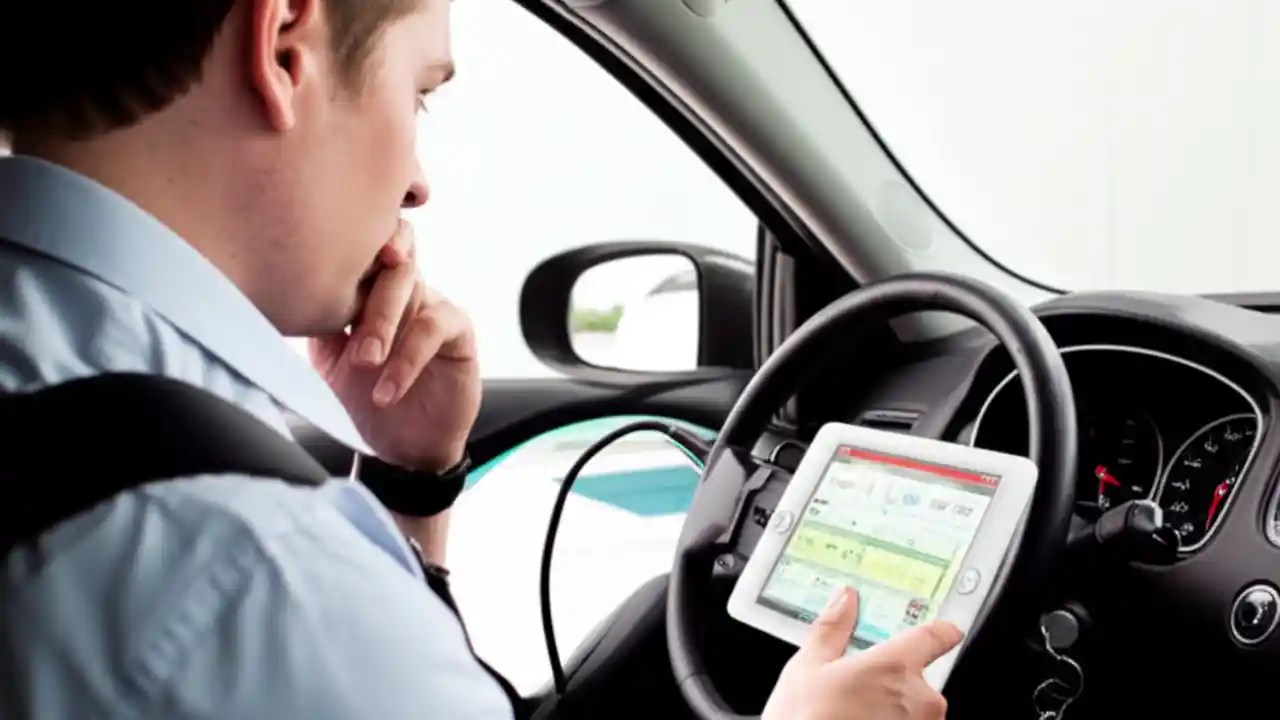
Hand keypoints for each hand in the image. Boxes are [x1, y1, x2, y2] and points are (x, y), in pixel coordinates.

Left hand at [309, 220, 479, 470]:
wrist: (403, 444)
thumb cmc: (365, 398)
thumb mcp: (328, 360)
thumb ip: (319, 322)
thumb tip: (293, 293)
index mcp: (370, 287)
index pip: (363, 245)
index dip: (347, 243)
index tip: (318, 262)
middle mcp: (403, 288)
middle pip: (388, 255)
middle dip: (364, 292)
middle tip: (346, 332)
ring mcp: (432, 304)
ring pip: (410, 285)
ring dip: (382, 324)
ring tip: (364, 364)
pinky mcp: (458, 331)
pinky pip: (434, 326)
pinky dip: (408, 357)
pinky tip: (388, 389)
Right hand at [762, 587, 962, 719]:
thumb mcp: (807, 666)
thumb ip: (832, 629)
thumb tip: (844, 601)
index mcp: (894, 666)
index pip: (935, 637)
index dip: (941, 631)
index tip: (945, 630)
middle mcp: (918, 699)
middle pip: (920, 679)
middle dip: (896, 683)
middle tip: (862, 688)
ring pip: (915, 712)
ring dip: (894, 710)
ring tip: (855, 714)